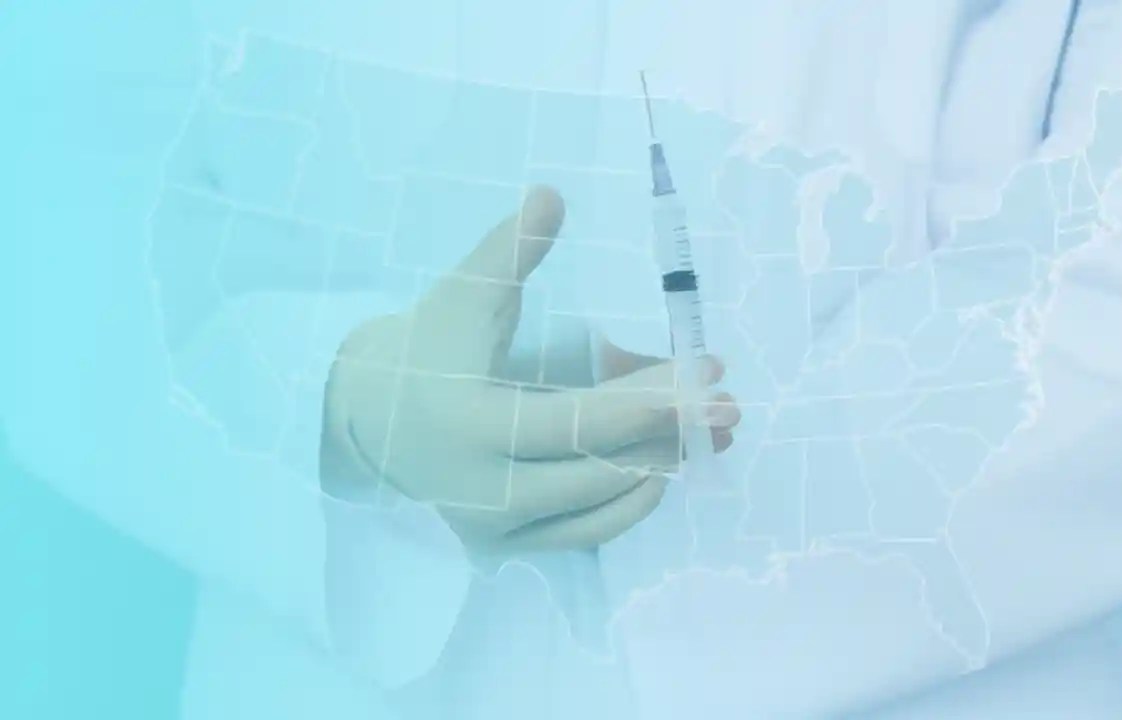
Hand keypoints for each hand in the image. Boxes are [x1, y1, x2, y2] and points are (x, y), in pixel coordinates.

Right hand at [321, 187, 738, 554]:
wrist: (371, 414)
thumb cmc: (428, 344)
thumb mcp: (463, 295)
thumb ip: (509, 252)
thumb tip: (553, 195)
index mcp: (471, 423)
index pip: (578, 421)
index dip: (650, 398)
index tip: (707, 371)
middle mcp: (483, 488)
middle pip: (598, 466)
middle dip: (671, 433)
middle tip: (729, 406)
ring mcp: (494, 525)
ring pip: (597, 505)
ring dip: (660, 468)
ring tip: (712, 435)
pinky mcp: (504, 544)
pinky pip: (582, 534)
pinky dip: (627, 505)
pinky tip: (663, 470)